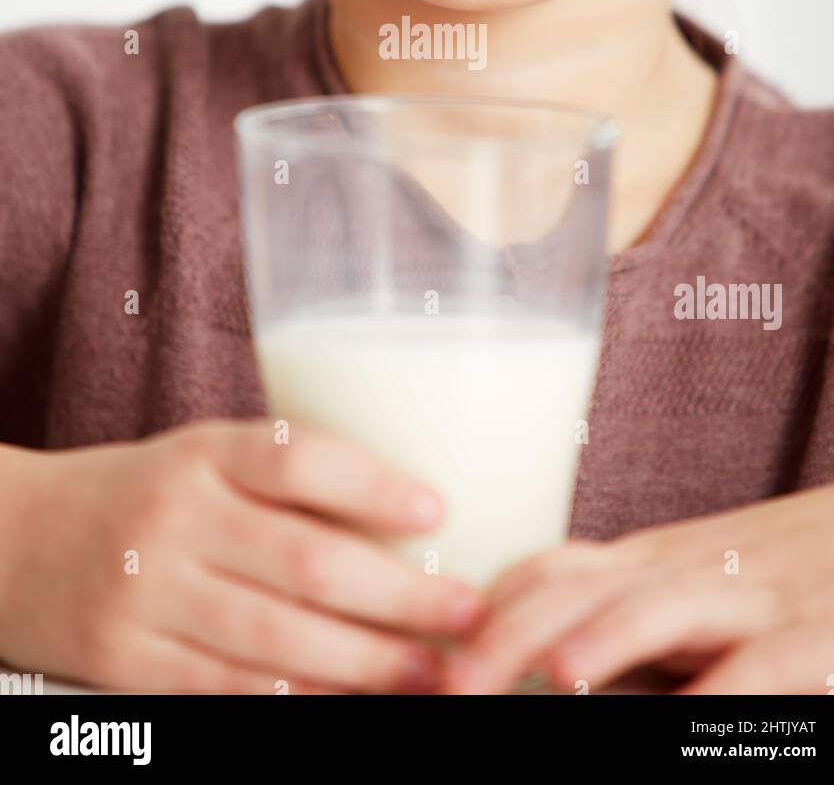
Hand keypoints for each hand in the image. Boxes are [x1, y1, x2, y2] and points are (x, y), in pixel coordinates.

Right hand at [0, 419, 484, 693]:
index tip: (438, 511)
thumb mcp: (201, 458)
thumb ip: (284, 482)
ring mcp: (146, 597)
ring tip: (434, 672)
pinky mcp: (126, 667)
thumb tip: (411, 518)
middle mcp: (174, 519)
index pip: (293, 457)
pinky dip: (302, 701)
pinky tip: (353, 701)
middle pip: (304, 561)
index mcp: (200, 453)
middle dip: (400, 597)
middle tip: (468, 613)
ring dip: (368, 664)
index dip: (372, 484)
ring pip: (277, 641)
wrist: (18, 540)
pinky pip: (230, 693)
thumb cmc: (141, 493)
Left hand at [442, 474, 833, 694]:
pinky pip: (767, 664)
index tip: (428, 653)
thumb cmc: (779, 573)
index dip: (486, 607)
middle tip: (453, 681)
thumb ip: (624, 618)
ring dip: (612, 636)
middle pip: (586, 586)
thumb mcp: (691, 587)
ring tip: (561, 672)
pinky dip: (726, 693)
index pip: (550, 568)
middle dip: (513, 633)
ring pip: (670, 605)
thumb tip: (532, 663)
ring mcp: (753, 601)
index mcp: (649, 561)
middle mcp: (688, 571)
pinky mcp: (820, 640)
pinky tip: (693, 721)